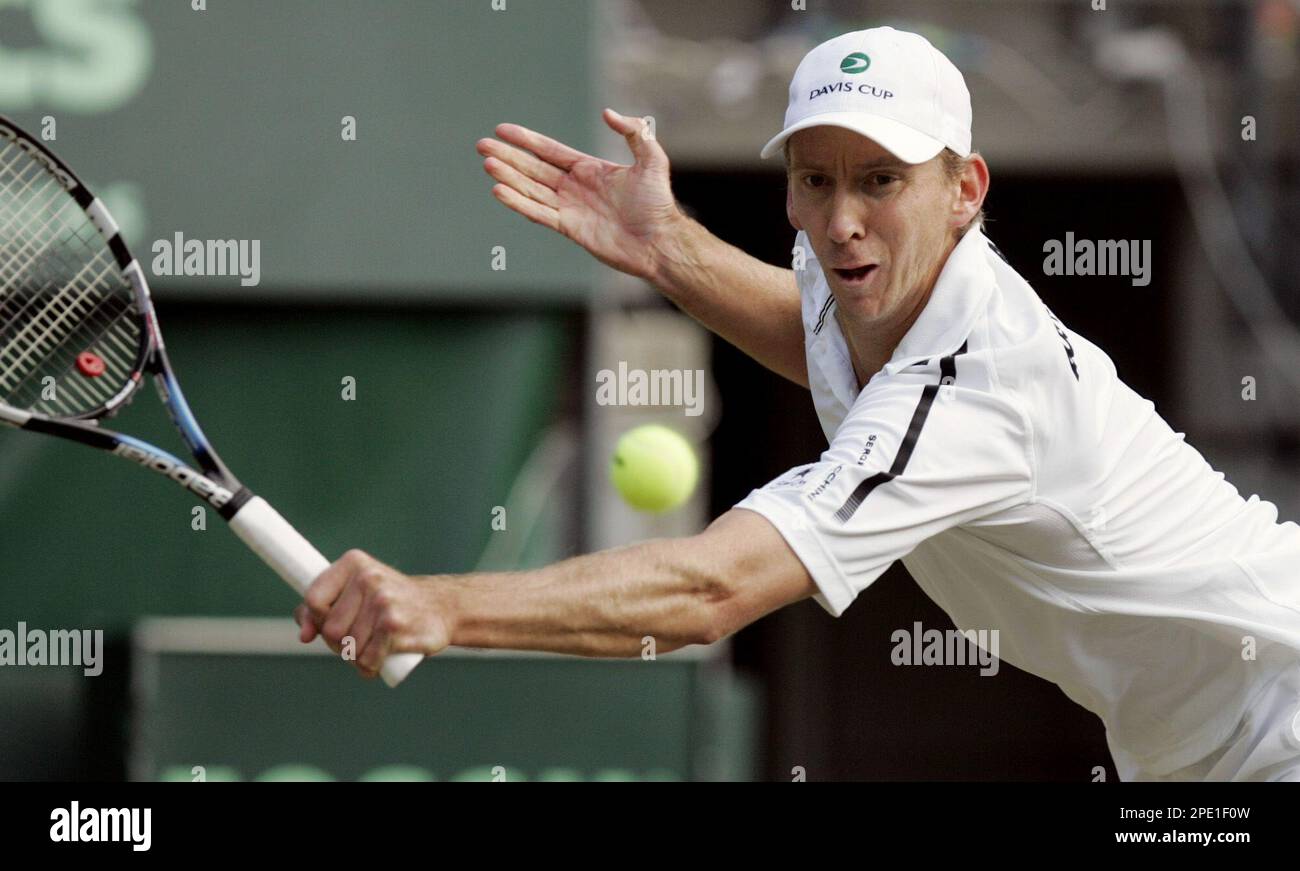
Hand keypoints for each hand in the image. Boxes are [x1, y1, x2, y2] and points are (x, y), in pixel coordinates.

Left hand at [295, 550, 450, 678]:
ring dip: (358, 656)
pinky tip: (384, 657)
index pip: (313, 600)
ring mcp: (383, 602)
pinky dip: (371, 667)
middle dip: (340, 644)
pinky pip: (366, 661)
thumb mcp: (356, 592)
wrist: (441, 607)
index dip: (317, 620)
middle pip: (330, 630)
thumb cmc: (391, 601)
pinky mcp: (395, 626)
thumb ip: (321, 608)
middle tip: (361, 637)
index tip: (332, 623)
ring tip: (376, 644)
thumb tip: (304, 635)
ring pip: (348, 648)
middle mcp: (369, 578)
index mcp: (354, 563)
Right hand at [477, 108, 683, 281]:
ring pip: (531, 190)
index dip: (526, 140)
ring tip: (487, 164)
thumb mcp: (651, 161)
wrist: (660, 243)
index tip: (502, 130)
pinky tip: (500, 191)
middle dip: (508, 156)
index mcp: (589, 169)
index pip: (549, 151)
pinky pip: (538, 213)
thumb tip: (607, 113)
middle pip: (533, 168)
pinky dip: (518, 203)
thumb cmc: (658, 204)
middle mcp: (575, 187)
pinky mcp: (569, 229)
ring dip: (508, 177)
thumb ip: (633, 133)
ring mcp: (570, 209)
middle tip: (482, 145)